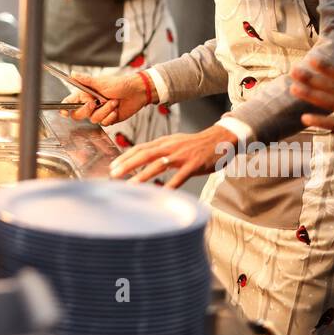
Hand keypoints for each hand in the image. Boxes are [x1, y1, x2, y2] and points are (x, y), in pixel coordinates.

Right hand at [63, 72, 147, 125]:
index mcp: (86, 93)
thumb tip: (72, 73)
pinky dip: (110, 116)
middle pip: (79, 114)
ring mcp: (99, 112)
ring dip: (104, 110)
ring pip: (93, 119)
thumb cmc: (120, 84)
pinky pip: (104, 123)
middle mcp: (91, 103)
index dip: (65, 107)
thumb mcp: (101, 82)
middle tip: (95, 102)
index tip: (64, 111)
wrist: (137, 92)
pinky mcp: (108, 118)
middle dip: (87, 109)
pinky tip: (116, 110)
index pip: (71, 102)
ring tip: (113, 102)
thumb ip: (85, 80)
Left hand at [109, 126, 239, 188]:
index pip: (140, 147)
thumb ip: (160, 149)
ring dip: (142, 176)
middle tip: (114, 175)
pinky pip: (179, 178)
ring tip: (130, 186)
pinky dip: (169, 186)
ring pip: (158, 165)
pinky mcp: (193, 165)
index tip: (112, 166)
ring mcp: (182, 156)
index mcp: (164, 142)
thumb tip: (141, 157)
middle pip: (145, 154)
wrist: (220, 139)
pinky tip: (160, 195)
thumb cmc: (195, 144)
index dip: (125, 157)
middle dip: (127, 164)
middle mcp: (170, 147)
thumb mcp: (175, 142)